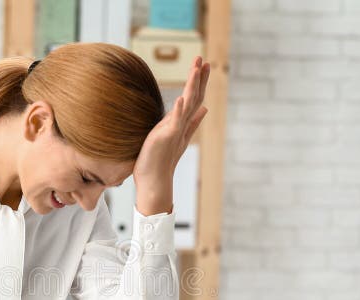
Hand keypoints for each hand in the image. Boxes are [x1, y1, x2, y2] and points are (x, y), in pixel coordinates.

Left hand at [133, 56, 209, 214]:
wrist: (154, 180)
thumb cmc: (159, 159)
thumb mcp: (175, 136)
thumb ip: (191, 122)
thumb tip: (205, 109)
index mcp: (183, 124)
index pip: (194, 98)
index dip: (199, 82)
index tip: (203, 65)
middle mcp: (182, 125)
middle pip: (194, 97)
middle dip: (199, 78)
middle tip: (204, 59)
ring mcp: (176, 131)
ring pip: (187, 104)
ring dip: (192, 86)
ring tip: (196, 69)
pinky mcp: (167, 137)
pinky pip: (175, 122)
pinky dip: (179, 110)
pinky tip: (181, 98)